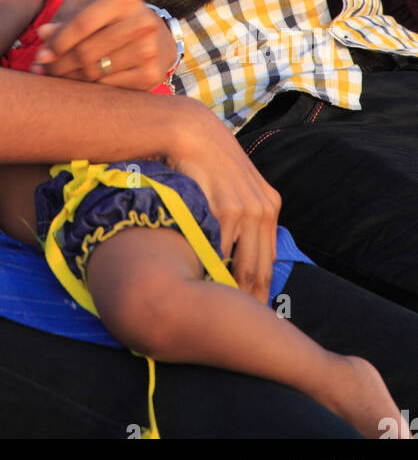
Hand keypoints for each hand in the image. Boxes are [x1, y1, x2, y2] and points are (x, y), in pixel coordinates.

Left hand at [32, 0, 175, 89]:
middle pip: (87, 52)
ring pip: (95, 72)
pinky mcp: (151, 75)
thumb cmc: (112, 20)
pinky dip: (88, 89)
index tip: (40, 56)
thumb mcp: (89, 8)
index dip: (57, 42)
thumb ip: (64, 19)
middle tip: (43, 71)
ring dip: (69, 79)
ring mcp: (150, 50)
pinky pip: (108, 87)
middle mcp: (142, 22)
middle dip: (59, 64)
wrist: (157, 38)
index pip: (82, 23)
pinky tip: (78, 86)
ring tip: (56, 78)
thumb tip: (43, 34)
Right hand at [165, 97, 280, 302]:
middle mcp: (262, 209)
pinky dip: (210, 268)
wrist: (190, 132)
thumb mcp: (234, 186)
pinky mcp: (223, 208)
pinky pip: (217, 248)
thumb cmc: (206, 162)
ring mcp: (244, 210)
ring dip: (228, 290)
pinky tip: (200, 281)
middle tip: (238, 327)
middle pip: (258, 270)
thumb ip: (241, 214)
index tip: (251, 315)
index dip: (260, 292)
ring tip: (218, 312)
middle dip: (249, 301)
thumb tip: (233, 252)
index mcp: (269, 206)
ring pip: (238, 264)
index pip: (268, 262)